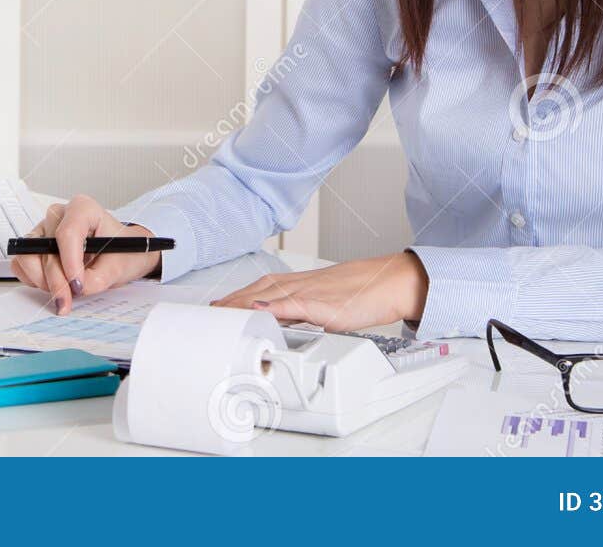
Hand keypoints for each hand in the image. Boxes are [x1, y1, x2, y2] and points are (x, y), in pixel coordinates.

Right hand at [8, 194, 159, 314]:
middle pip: (45, 249)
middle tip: (67, 301)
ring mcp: (43, 230)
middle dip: (56, 281)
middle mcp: (59, 216)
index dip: (69, 263)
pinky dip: (33, 279)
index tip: (77, 285)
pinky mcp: (34, 245)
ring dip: (42, 281)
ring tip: (63, 291)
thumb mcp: (119, 266)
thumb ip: (97, 278)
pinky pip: (22, 264)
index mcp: (82, 209)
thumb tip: (74, 288)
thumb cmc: (123, 252)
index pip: (67, 234)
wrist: (122, 253)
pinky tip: (53, 285)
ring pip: (27, 256)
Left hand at [211, 252, 428, 331]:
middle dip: (232, 301)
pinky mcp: (326, 304)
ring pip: (271, 295)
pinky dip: (277, 307)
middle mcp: (301, 284)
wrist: (391, 283)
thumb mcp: (326, 302)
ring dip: (244, 303)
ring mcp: (312, 292)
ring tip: (223, 312)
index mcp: (301, 284)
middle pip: (258, 290)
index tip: (218, 306)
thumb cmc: (363, 292)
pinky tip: (262, 311)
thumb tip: (284, 320)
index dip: (237, 297)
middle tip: (210, 312)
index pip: (261, 288)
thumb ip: (304, 310)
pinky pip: (297, 304)